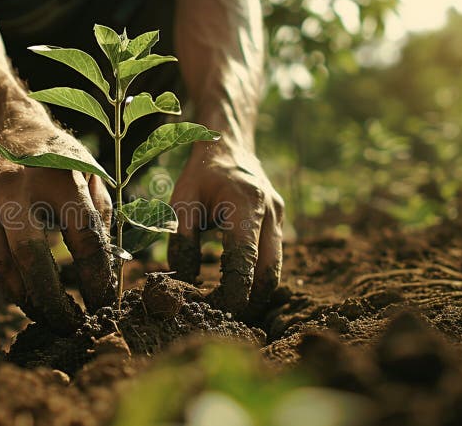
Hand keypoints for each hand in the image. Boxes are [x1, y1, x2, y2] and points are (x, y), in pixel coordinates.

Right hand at [0, 114, 115, 333]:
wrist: (6, 130)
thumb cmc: (58, 161)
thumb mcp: (91, 176)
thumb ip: (101, 219)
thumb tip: (108, 273)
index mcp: (58, 177)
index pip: (83, 237)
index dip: (95, 277)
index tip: (103, 302)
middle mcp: (14, 187)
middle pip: (31, 257)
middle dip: (52, 299)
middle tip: (69, 325)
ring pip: (0, 267)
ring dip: (25, 299)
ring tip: (46, 314)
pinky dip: (4, 282)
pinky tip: (23, 289)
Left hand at [168, 138, 283, 318]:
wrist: (228, 143)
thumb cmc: (201, 173)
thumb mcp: (182, 202)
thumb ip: (182, 242)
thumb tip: (181, 281)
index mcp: (246, 204)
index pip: (245, 258)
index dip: (235, 289)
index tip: (220, 311)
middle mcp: (270, 212)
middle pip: (270, 270)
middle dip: (252, 299)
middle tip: (229, 319)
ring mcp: (280, 216)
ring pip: (276, 267)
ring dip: (258, 291)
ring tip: (234, 309)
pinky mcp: (280, 221)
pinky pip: (274, 256)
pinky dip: (260, 276)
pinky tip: (241, 288)